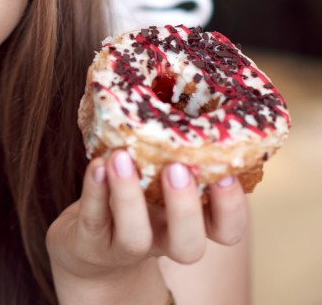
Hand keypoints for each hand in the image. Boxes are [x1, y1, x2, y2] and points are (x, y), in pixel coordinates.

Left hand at [46, 150, 247, 285]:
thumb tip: (189, 74)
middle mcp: (164, 240)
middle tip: (177, 168)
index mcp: (192, 223)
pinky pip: (93, 220)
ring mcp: (124, 248)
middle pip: (189, 245)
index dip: (232, 208)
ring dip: (129, 197)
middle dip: (185, 207)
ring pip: (134, 237)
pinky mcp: (90, 243)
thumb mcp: (163, 173)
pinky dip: (94, 191)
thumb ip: (177, 144)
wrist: (90, 245)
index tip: (227, 174)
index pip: (227, 228)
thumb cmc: (138, 194)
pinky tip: (96, 164)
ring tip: (121, 157)